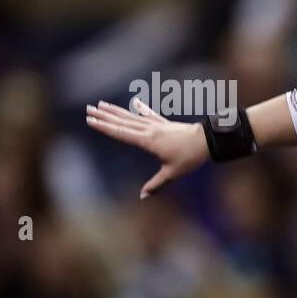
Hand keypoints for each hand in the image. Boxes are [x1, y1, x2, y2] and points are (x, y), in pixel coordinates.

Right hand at [85, 98, 208, 197]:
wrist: (208, 140)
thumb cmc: (190, 157)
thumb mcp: (173, 173)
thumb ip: (156, 184)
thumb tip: (143, 196)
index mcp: (148, 141)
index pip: (121, 133)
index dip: (104, 127)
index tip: (90, 121)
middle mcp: (149, 130)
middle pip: (123, 122)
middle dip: (105, 116)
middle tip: (88, 109)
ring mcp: (157, 125)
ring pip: (132, 116)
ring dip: (117, 111)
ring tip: (101, 104)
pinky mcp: (165, 124)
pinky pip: (150, 115)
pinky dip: (141, 108)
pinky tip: (135, 101)